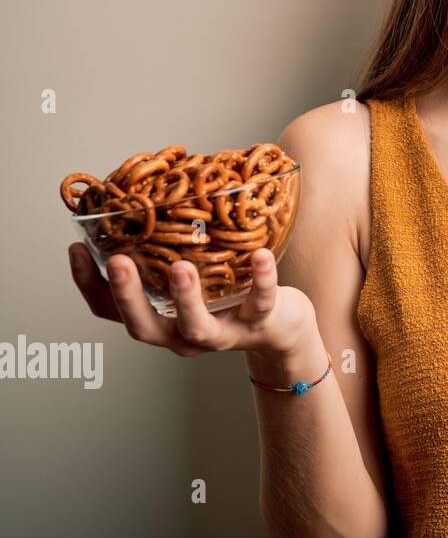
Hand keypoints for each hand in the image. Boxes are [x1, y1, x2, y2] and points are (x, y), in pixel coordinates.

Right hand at [68, 243, 315, 358]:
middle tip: (118, 262)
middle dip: (128, 296)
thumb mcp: (192, 278)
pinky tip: (260, 255)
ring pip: (197, 325)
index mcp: (160, 320)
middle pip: (143, 327)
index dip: (89, 284)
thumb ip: (167, 255)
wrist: (282, 326)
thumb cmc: (227, 293)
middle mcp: (182, 334)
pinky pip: (260, 302)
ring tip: (181, 267)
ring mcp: (222, 334)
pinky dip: (260, 279)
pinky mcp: (260, 323)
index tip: (76, 248)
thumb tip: (142, 203)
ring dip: (186, 297)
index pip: (111, 311)